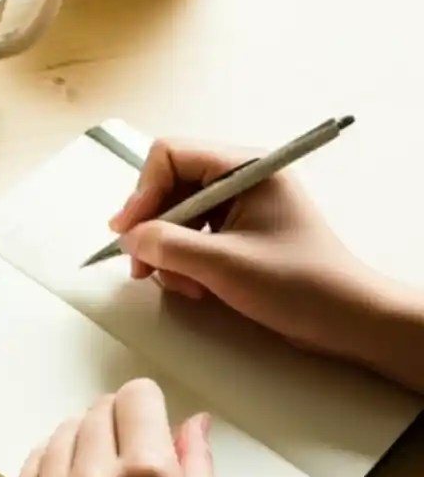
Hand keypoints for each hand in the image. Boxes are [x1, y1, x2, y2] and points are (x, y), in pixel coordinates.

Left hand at [14, 378, 218, 476]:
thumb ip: (196, 465)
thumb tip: (194, 421)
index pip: (137, 396)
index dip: (147, 407)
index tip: (150, 421)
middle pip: (99, 409)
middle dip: (119, 424)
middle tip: (132, 456)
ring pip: (64, 430)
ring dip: (84, 440)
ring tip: (104, 475)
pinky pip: (35, 459)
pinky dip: (53, 461)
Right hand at [109, 138, 379, 355]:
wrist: (348, 320)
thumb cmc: (297, 285)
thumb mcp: (223, 264)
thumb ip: (168, 245)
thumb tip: (128, 238)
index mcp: (246, 167)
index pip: (171, 156)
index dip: (143, 191)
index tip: (128, 232)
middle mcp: (241, 179)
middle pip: (170, 186)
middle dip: (153, 228)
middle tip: (141, 267)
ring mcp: (241, 206)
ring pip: (177, 215)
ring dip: (167, 251)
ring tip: (179, 285)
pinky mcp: (239, 233)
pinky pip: (193, 235)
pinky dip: (183, 261)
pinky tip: (195, 287)